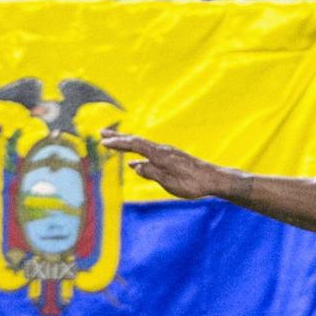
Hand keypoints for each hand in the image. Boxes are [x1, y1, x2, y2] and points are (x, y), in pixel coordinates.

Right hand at [101, 131, 236, 199]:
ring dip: (127, 143)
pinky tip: (135, 163)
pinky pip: (150, 152)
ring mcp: (168, 153)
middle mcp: (163, 150)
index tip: (103, 142)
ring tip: (114, 142)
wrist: (214, 179)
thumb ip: (152, 173)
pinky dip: (139, 153)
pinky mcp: (173, 158)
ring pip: (143, 145)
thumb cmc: (193, 184)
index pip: (135, 145)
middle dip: (118, 137)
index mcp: (160, 155)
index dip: (118, 143)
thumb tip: (135, 167)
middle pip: (137, 141)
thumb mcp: (170, 183)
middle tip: (101, 132)